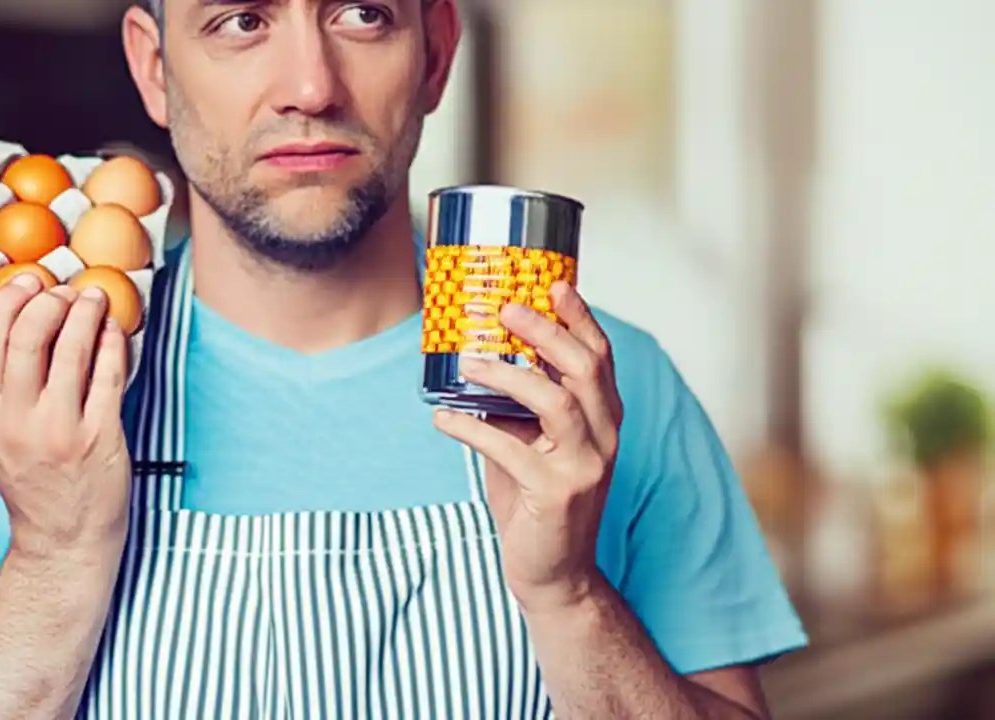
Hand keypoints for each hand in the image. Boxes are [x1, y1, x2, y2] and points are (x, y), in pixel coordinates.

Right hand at [0, 273, 135, 560]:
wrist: (63, 540)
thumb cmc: (35, 486)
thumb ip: (2, 391)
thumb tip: (16, 329)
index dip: (9, 302)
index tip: (26, 280)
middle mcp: (18, 422)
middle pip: (27, 338)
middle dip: (48, 301)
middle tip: (64, 289)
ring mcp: (60, 430)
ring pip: (71, 350)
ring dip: (84, 313)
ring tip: (94, 297)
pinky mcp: (99, 437)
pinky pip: (108, 375)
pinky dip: (112, 344)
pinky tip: (114, 330)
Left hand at [432, 282, 622, 612]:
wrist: (555, 574)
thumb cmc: (538, 501)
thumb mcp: (532, 444)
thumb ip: (519, 406)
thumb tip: (478, 356)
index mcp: (603, 419)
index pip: (600, 356)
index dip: (580, 317)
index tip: (554, 282)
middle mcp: (604, 437)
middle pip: (585, 368)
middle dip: (546, 331)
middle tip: (505, 306)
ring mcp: (585, 466)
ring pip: (556, 401)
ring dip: (507, 374)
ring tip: (466, 359)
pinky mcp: (557, 494)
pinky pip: (510, 448)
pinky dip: (472, 428)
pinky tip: (442, 417)